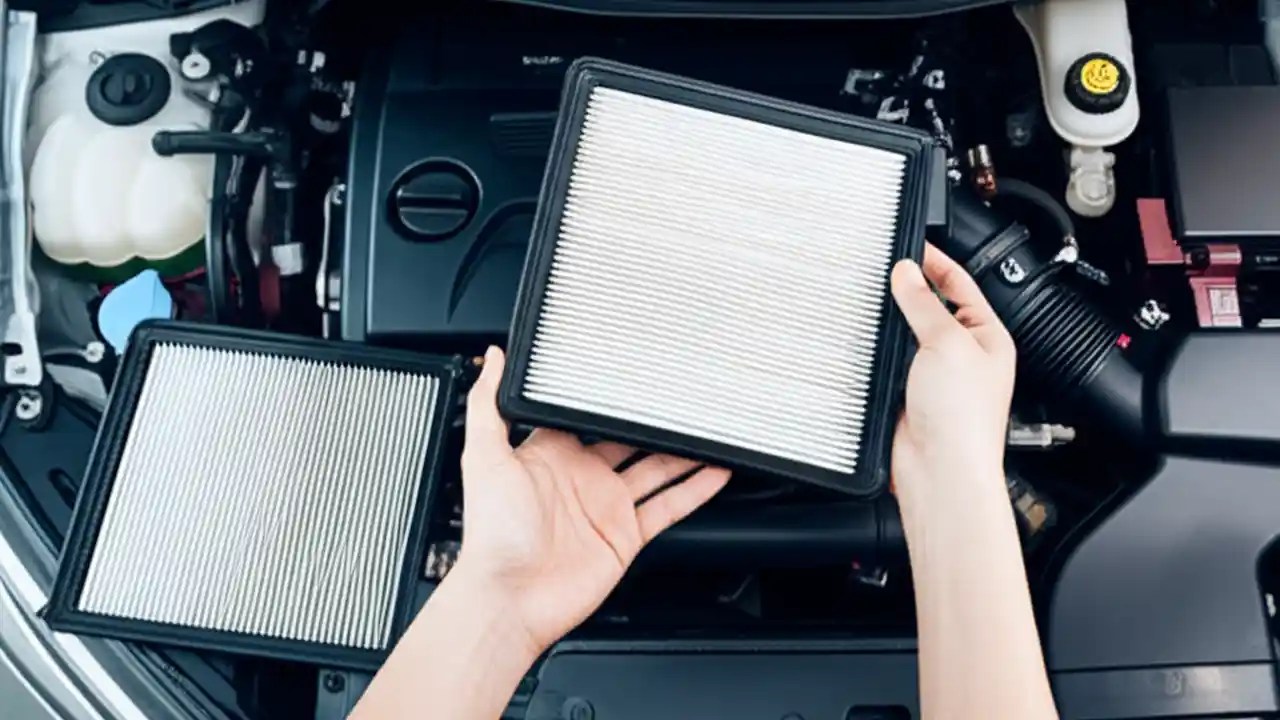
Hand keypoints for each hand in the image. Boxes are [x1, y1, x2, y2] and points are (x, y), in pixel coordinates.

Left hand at [452, 347, 730, 653]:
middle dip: (656, 422)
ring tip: (711, 430)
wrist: (510, 597)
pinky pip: (668, 507)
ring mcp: (607, 508)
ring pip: (657, 470)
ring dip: (685, 452)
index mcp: (551, 455)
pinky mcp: (626, 536)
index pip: (588, 418)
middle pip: (631, 441)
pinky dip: (695, 490)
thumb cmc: (491, 534)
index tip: (639, 377)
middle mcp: (583, 478)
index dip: (613, 399)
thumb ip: (488, 404)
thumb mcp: (483, 456)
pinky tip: (716, 472)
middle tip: (684, 399)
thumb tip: (494, 359)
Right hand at [889, 244, 1015, 520]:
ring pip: (908, 335)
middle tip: (884, 270)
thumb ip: (924, 304)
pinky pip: (890, 362)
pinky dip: (878, 351)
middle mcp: (964, 356)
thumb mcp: (947, 343)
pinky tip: (867, 341)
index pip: (961, 285)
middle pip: (932, 308)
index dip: (936, 262)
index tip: (910, 245)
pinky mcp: (908, 394)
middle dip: (909, 291)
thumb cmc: (964, 419)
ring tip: (873, 301)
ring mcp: (935, 376)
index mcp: (988, 338)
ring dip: (892, 322)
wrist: (940, 471)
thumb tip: (907, 272)